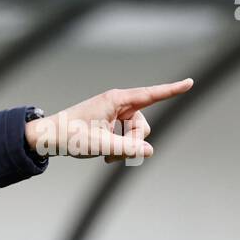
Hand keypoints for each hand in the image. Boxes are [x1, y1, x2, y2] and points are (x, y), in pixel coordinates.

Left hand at [26, 78, 193, 163]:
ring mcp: (115, 115)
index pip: (150, 95)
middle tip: (113, 155)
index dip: (172, 90)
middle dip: (133, 143)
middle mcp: (119, 105)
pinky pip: (127, 139)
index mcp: (116, 100)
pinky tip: (105, 156)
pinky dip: (119, 149)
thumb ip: (126, 148)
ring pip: (136, 135)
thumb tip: (149, 151)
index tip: (191, 83)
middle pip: (143, 126)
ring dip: (125, 149)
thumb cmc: (70, 135)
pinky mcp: (112, 125)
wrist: (49, 138)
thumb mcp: (99, 144)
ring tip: (106, 157)